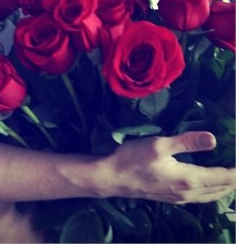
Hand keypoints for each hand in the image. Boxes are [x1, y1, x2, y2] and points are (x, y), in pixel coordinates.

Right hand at [98, 131, 235, 203]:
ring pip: (212, 196)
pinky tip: (210, 184)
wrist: (112, 178)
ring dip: (225, 187)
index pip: (223, 177)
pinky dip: (213, 190)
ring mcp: (180, 198)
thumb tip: (213, 138)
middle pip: (221, 189)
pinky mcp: (172, 198)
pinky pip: (202, 198)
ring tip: (232, 176)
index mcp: (189, 179)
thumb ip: (187, 142)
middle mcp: (188, 193)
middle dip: (234, 179)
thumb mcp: (160, 144)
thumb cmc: (133, 158)